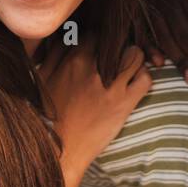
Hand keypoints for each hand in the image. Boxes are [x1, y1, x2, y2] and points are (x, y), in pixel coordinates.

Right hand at [38, 41, 150, 186]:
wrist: (58, 152)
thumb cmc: (46, 116)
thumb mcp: (42, 81)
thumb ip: (54, 55)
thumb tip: (65, 35)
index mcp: (74, 61)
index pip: (95, 34)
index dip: (99, 40)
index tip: (99, 48)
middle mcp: (95, 70)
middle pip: (117, 41)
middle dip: (117, 47)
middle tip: (115, 57)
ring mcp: (112, 87)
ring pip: (135, 55)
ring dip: (133, 58)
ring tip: (127, 67)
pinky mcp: (124, 104)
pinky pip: (145, 79)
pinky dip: (143, 76)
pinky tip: (134, 82)